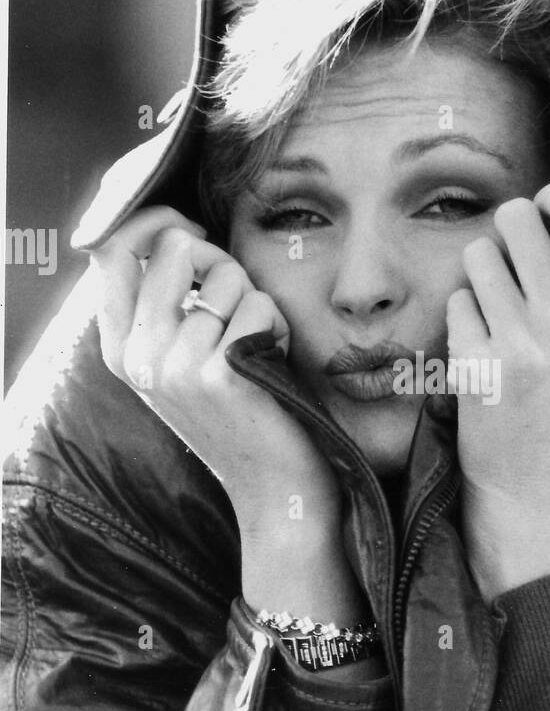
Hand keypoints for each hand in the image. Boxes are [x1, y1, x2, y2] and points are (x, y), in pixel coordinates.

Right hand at [90, 205, 340, 537]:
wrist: (270, 487)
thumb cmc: (237, 412)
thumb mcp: (178, 360)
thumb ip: (161, 305)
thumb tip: (173, 232)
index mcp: (118, 348)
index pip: (109, 250)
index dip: (154, 224)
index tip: (191, 232)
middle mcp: (138, 355)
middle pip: (174, 247)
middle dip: (220, 261)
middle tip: (238, 302)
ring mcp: (175, 364)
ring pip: (227, 275)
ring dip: (257, 302)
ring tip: (258, 346)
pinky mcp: (219, 372)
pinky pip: (260, 307)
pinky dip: (278, 326)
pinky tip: (274, 361)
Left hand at [446, 177, 549, 599]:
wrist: (530, 465)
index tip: (549, 220)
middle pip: (516, 213)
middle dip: (506, 234)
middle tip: (515, 270)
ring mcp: (522, 340)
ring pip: (477, 253)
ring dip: (480, 277)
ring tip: (499, 313)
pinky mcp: (478, 362)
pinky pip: (455, 301)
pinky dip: (462, 321)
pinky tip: (484, 350)